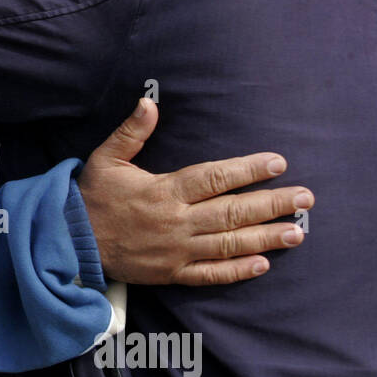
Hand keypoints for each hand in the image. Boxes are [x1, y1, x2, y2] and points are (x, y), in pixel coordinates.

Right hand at [80, 98, 312, 285]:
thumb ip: (132, 131)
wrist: (70, 241)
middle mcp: (176, 222)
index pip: (214, 179)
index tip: (278, 163)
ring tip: (297, 232)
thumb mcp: (106, 158)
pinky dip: (236, 271)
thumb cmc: (92, 196)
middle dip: (272, 204)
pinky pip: (210, 274)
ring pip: (228, 244)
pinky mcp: (171, 273)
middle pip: (232, 212)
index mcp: (163, 191)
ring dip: (265, 237)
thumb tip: (149, 101)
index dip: (248, 170)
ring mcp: (176, 250)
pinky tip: (262, 264)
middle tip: (306, 198)